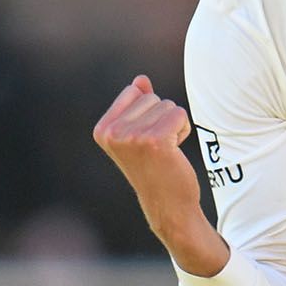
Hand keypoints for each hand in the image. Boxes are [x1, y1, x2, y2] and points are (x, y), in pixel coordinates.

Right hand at [93, 75, 226, 272]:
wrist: (167, 206)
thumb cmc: (154, 168)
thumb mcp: (138, 134)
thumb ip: (137, 104)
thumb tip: (141, 80)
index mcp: (102, 129)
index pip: (134, 91)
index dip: (147, 112)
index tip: (143, 140)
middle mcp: (113, 132)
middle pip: (152, 97)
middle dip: (161, 118)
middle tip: (156, 148)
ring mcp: (133, 137)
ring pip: (168, 105)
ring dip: (173, 126)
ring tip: (165, 151)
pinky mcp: (156, 140)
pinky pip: (180, 115)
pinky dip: (183, 130)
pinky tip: (175, 151)